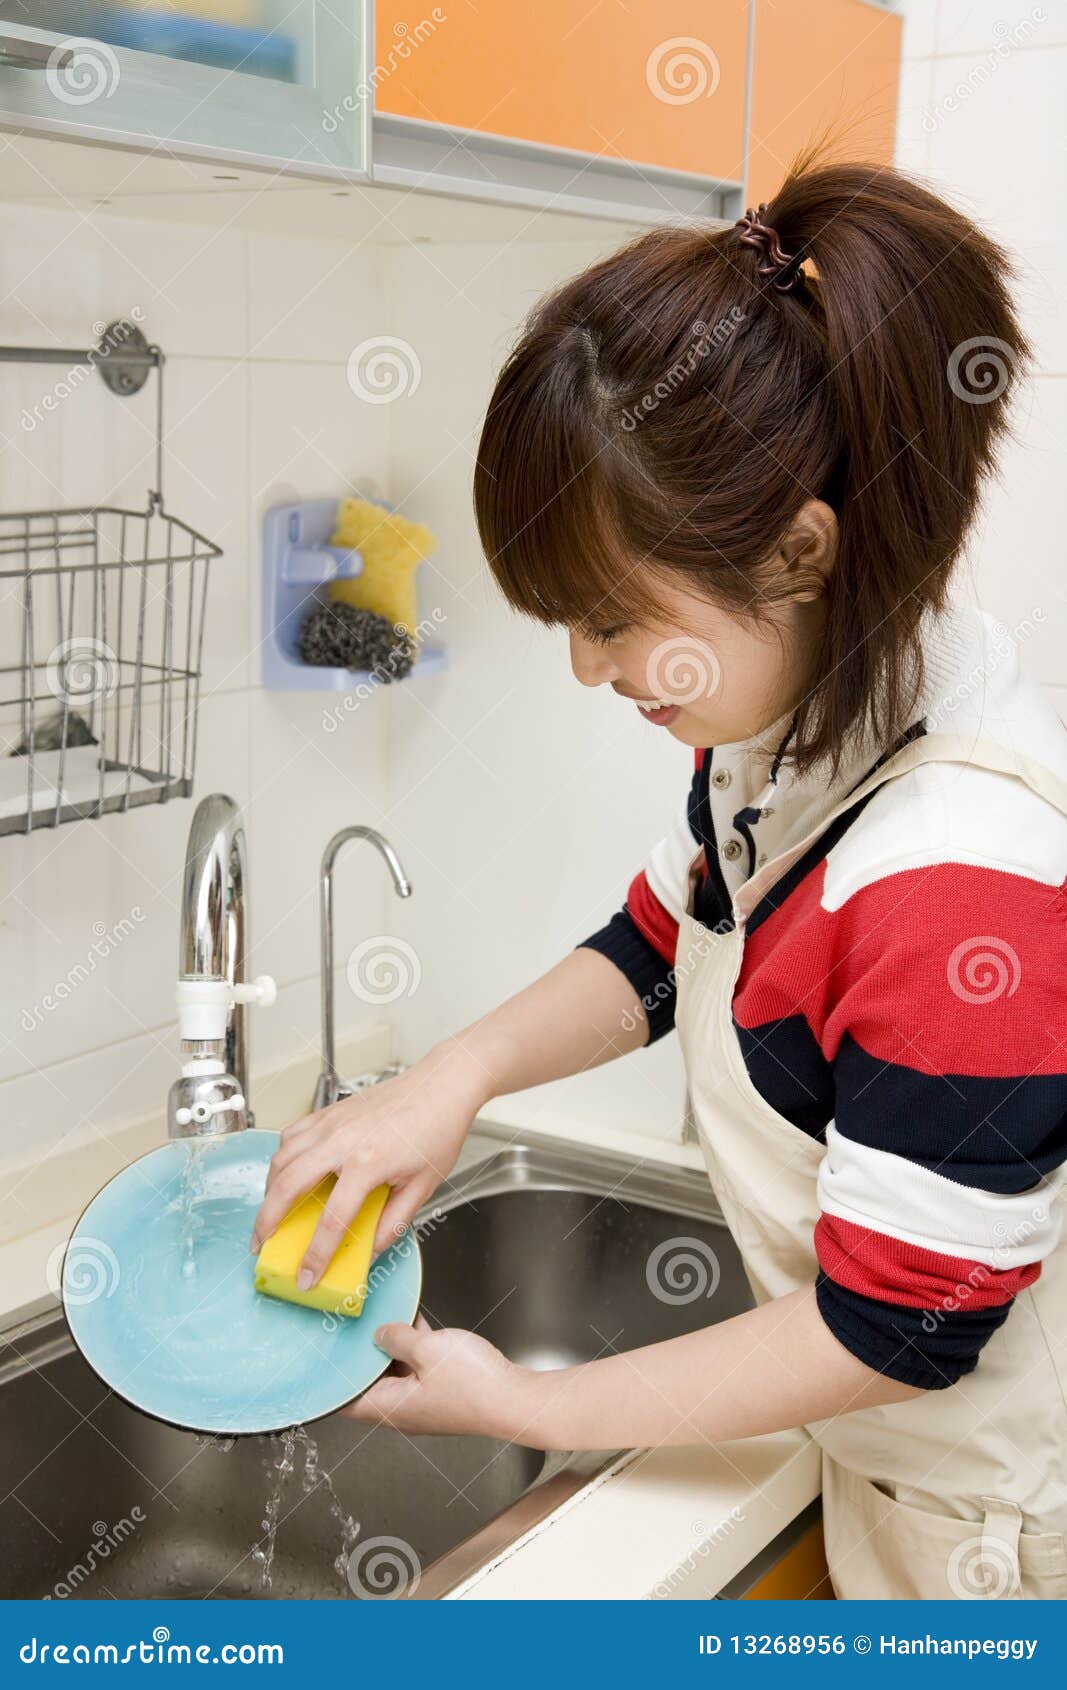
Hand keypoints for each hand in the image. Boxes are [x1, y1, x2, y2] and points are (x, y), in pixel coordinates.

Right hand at [248, 1041, 489, 1285]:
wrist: (440, 1086)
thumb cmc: (437, 1130)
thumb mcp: (423, 1187)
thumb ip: (392, 1224)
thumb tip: (369, 1252)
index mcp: (368, 1163)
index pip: (332, 1220)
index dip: (316, 1255)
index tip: (307, 1276)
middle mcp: (342, 1141)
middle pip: (288, 1186)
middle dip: (267, 1221)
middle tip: (260, 1245)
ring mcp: (332, 1123)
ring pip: (282, 1158)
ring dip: (269, 1189)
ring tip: (270, 1213)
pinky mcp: (330, 1112)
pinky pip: (292, 1135)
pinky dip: (281, 1157)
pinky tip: (286, 1173)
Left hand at [342, 1315, 531, 1440]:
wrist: (514, 1398)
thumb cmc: (473, 1384)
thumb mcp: (427, 1348)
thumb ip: (397, 1338)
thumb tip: (381, 1334)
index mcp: (389, 1407)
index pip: (344, 1402)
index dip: (329, 1383)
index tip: (320, 1360)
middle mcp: (402, 1410)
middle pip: (368, 1383)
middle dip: (361, 1356)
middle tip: (349, 1328)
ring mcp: (423, 1401)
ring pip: (394, 1373)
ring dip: (389, 1348)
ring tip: (382, 1319)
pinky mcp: (441, 1391)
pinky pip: (417, 1368)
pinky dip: (412, 1349)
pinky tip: (414, 1323)